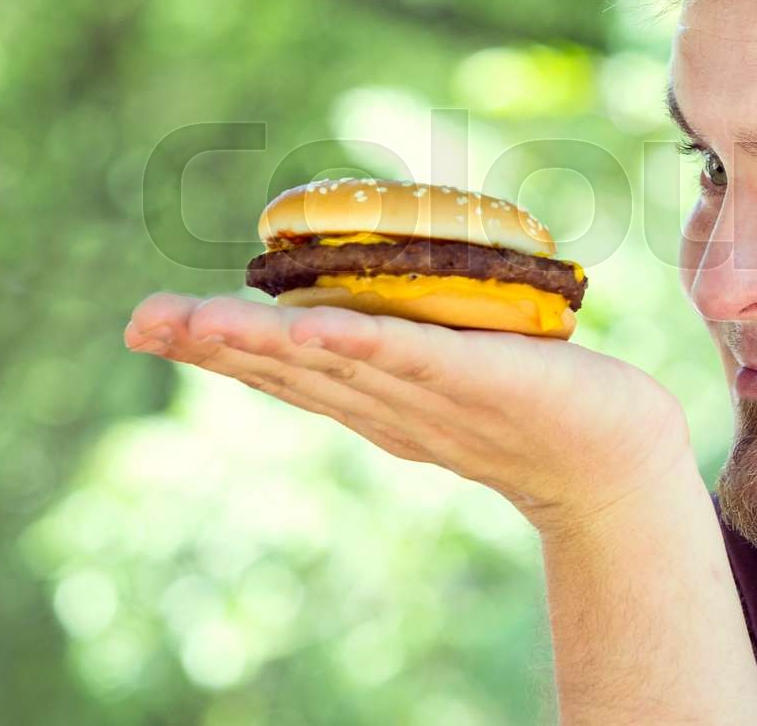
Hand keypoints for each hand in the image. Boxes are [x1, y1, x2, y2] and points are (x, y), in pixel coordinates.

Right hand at [123, 293, 692, 535]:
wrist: (615, 458)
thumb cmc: (535, 403)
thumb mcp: (450, 371)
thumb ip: (403, 344)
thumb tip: (357, 300)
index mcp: (378, 400)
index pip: (286, 370)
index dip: (217, 347)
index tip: (148, 321)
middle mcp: (394, 404)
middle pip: (293, 370)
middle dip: (214, 344)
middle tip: (141, 318)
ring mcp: (437, 396)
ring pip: (339, 364)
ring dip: (266, 342)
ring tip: (199, 318)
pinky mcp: (489, 378)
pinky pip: (419, 358)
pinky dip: (366, 342)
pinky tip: (317, 325)